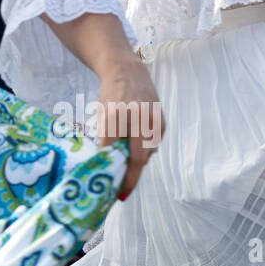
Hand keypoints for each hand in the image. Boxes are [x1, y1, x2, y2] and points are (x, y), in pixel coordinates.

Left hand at [96, 58, 164, 198]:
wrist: (127, 72)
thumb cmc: (110, 98)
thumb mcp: (103, 117)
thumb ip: (108, 141)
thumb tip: (111, 169)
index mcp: (115, 116)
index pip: (111, 152)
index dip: (111, 173)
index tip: (111, 191)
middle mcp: (136, 117)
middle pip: (136, 159)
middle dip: (130, 179)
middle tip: (122, 193)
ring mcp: (152, 119)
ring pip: (147, 154)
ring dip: (137, 162)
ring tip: (127, 159)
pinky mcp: (161, 121)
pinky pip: (154, 145)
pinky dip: (146, 149)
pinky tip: (138, 141)